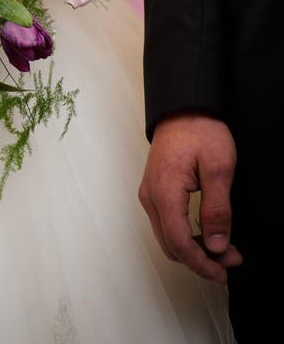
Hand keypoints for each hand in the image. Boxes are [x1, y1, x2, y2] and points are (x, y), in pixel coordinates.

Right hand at [139, 112, 242, 283]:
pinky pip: (166, 223)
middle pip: (171, 245)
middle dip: (200, 260)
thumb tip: (216, 244)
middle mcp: (151, 197)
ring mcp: (150, 194)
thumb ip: (217, 209)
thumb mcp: (218, 168)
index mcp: (164, 192)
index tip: (223, 271)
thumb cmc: (198, 130)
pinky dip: (186, 235)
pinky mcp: (155, 190)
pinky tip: (206, 232)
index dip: (202, 264)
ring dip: (194, 249)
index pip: (179, 243)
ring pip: (168, 237)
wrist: (182, 108)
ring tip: (222, 247)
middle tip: (230, 259)